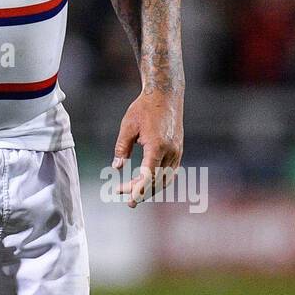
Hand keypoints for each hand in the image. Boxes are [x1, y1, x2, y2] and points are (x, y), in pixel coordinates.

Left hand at [112, 89, 183, 207]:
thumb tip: (117, 168)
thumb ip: (122, 148)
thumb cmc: (144, 108)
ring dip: (149, 187)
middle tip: (121, 194)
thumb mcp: (128, 126)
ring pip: (165, 179)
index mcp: (158, 146)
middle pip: (156, 180)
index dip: (139, 189)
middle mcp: (171, 152)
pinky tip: (145, 182)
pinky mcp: (178, 151)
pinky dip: (158, 180)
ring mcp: (177, 152)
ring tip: (131, 191)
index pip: (149, 175)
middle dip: (140, 190)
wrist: (165, 95)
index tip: (130, 199)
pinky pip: (169, 172)